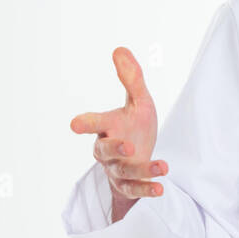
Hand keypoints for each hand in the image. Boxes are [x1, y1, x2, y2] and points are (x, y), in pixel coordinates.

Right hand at [70, 47, 166, 220]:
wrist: (139, 157)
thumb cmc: (135, 126)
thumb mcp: (139, 101)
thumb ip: (132, 79)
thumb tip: (119, 49)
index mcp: (107, 127)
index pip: (94, 123)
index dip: (86, 123)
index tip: (75, 124)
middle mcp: (108, 149)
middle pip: (104, 151)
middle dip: (114, 149)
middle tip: (127, 147)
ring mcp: (117, 169)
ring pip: (123, 171)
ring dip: (142, 169)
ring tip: (163, 166)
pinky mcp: (128, 184)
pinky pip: (134, 188)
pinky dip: (146, 188)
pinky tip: (160, 187)